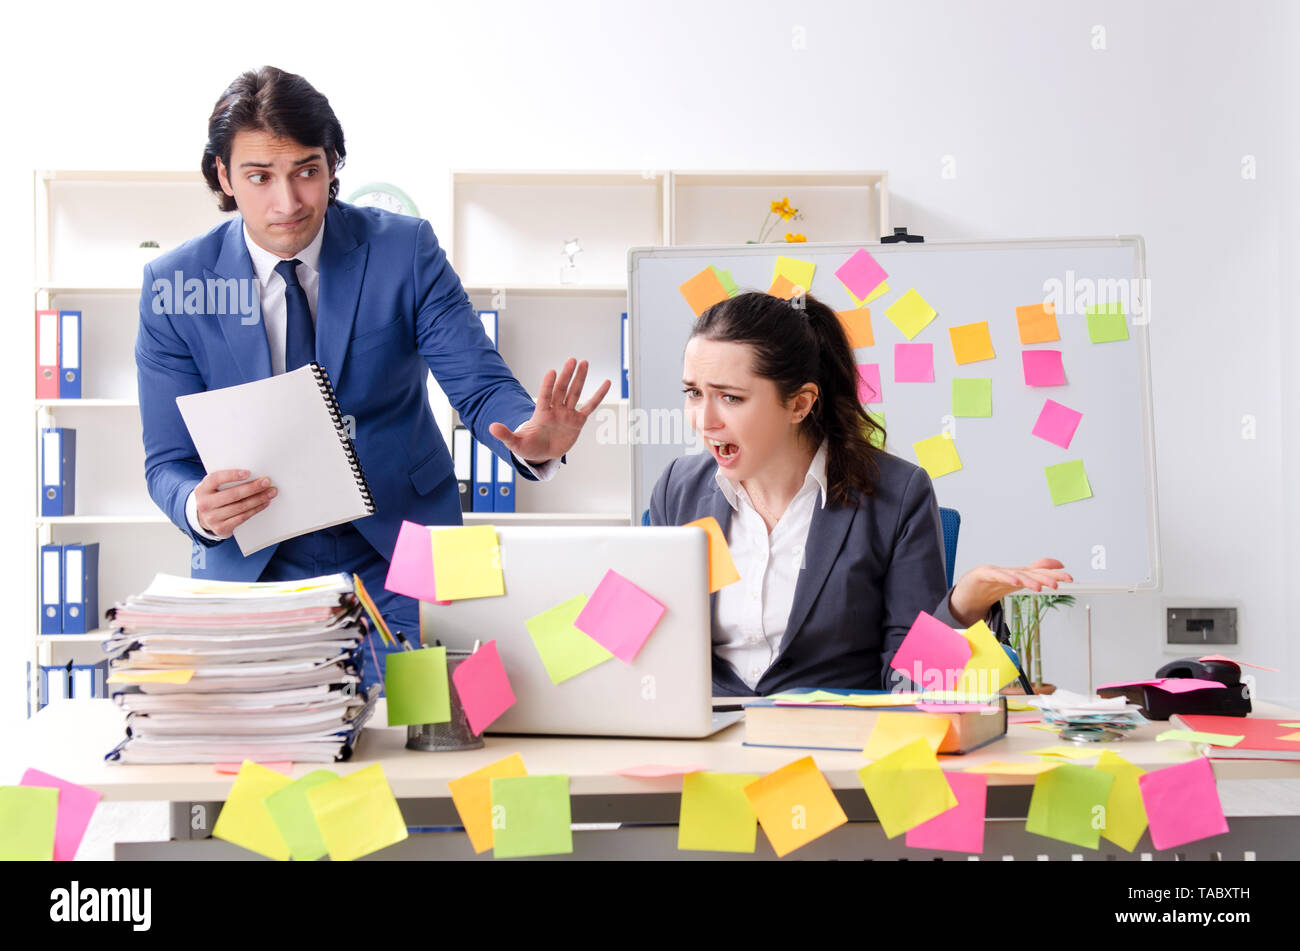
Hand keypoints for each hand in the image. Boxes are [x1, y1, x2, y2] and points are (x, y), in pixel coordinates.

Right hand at [195, 468, 275, 537]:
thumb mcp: (213, 487)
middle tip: (266, 482)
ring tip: (270, 493)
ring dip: (258, 499)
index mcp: (202, 489)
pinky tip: (264, 503)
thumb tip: (253, 474)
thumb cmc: (214, 497)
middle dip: (252, 488)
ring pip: (240, 507)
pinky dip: (255, 509)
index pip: (216, 479)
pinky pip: (242, 517)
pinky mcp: (221, 528)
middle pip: (232, 494)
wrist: (204, 518)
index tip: (248, 472)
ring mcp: (212, 518)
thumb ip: (225, 481)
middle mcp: (204, 504)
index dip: (231, 475)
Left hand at [489, 358, 610, 463]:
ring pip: (575, 393)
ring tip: (584, 363)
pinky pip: (589, 406)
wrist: (541, 454)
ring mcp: (567, 414)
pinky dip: (598, 396)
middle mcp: (555, 410)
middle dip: (567, 375)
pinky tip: (606, 383)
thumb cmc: (528, 447)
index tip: (552, 372)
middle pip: (562, 390)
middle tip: (572, 360)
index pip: (545, 396)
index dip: (548, 385)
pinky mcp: (577, 421)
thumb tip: (491, 428)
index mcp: (541, 414)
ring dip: (580, 379)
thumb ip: (506, 435)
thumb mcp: (515, 443)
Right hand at [949, 558, 1072, 626]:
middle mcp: (1010, 572)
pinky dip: (1005, 577)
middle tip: (1056, 584)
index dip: (1055, 575)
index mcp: (1020, 575)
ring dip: (1027, 580)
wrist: (967, 587)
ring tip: (1039, 586)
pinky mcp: (983, 574)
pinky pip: (996, 576)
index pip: (1040, 574)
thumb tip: (1058, 566)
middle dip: (1044, 577)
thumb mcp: (1018, 580)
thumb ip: (1037, 572)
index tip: (1069, 578)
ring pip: (1014, 575)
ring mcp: (996, 572)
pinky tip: (1015, 582)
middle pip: (1029, 573)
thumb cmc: (992, 582)